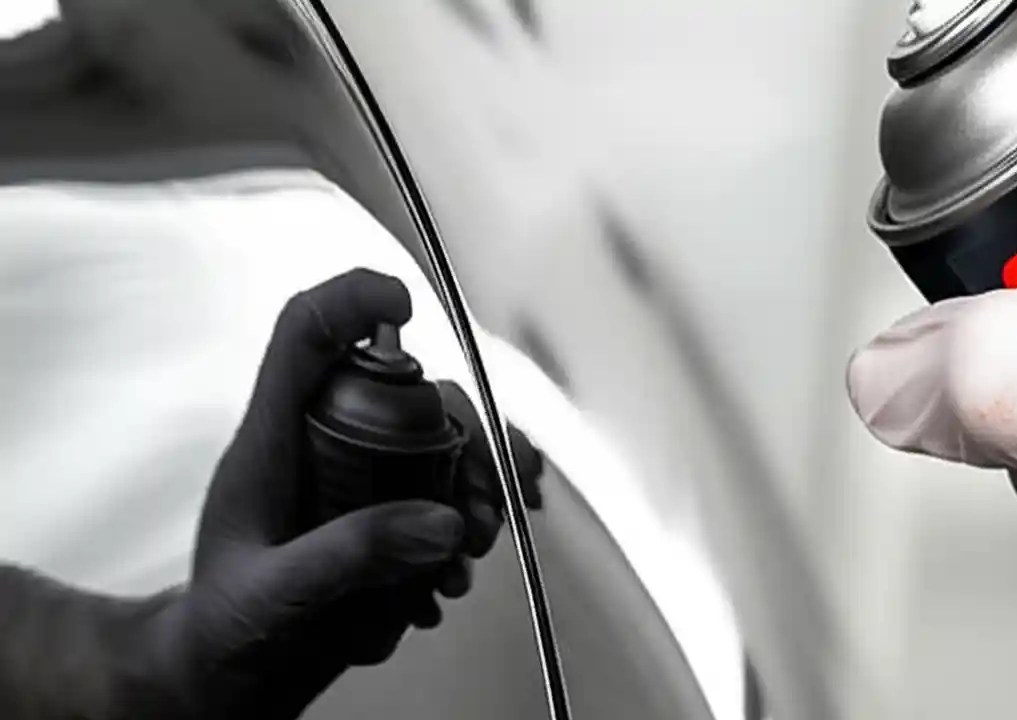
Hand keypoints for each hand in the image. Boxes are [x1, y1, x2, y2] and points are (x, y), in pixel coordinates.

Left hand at [125, 269, 469, 717]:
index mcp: (275, 440)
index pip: (305, 333)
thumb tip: (439, 522)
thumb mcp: (274, 594)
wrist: (229, 677)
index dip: (353, 300)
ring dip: (476, 494)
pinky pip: (445, 499)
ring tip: (469, 554)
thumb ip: (350, 556)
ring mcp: (356, 480)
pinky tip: (447, 581)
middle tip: (479, 509)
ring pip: (440, 446)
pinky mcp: (382, 517)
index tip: (404, 305)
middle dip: (464, 442)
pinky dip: (466, 533)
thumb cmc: (224, 632)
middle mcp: (321, 444)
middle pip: (408, 394)